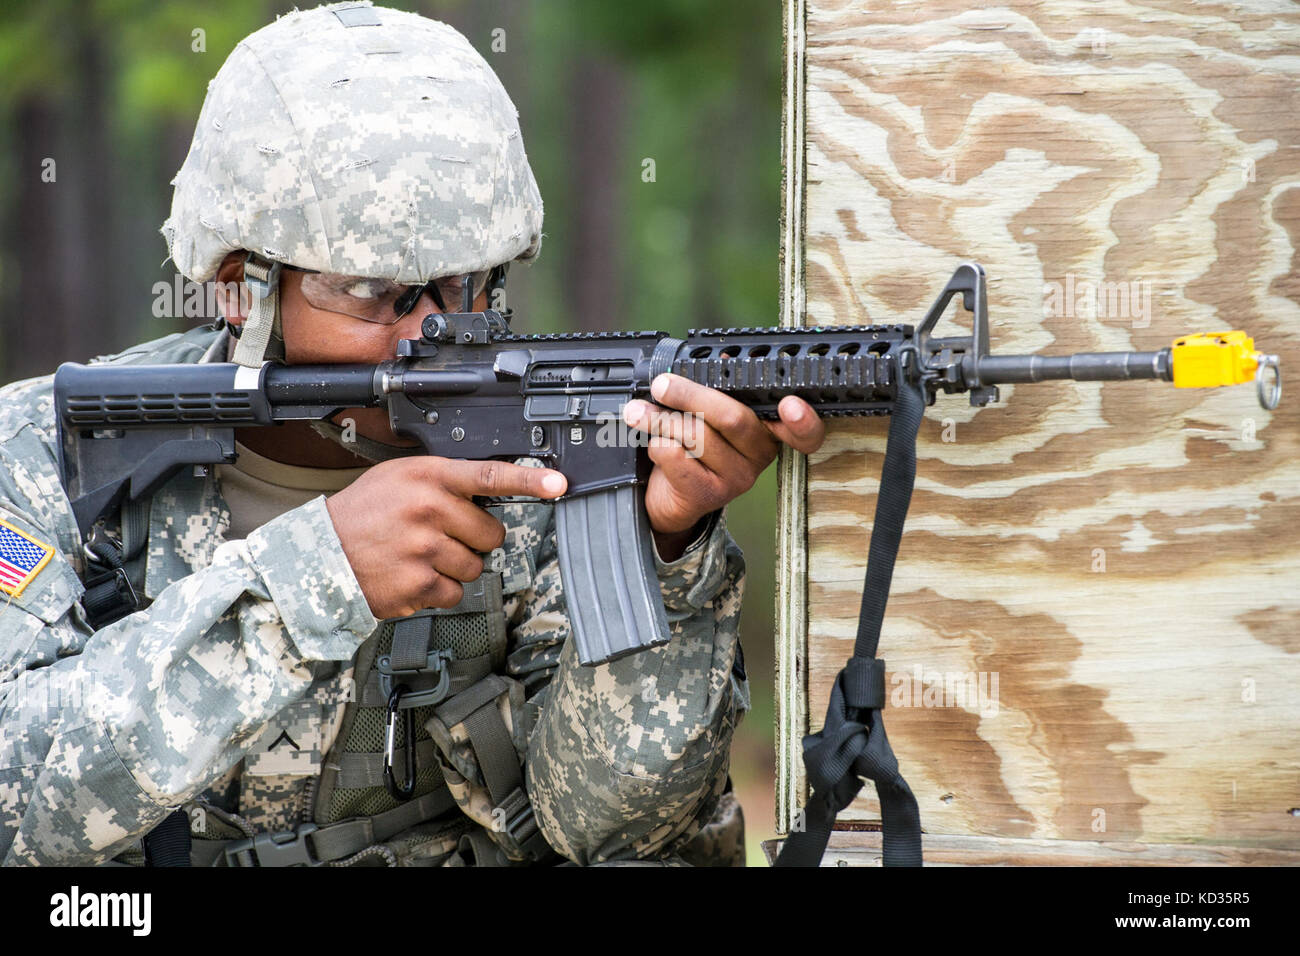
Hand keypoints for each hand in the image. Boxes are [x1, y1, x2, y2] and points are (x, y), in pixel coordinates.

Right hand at [326, 457, 565, 618]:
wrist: (320, 555)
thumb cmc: (363, 514)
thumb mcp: (400, 477)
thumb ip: (445, 480)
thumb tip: (490, 490)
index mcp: (429, 477)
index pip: (490, 474)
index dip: (530, 480)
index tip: (558, 483)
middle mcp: (430, 509)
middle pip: (491, 533)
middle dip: (473, 539)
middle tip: (440, 536)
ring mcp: (426, 549)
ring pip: (476, 566)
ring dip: (455, 567)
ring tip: (420, 556)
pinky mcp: (421, 584)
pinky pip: (456, 593)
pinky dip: (439, 590)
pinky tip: (412, 576)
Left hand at [622, 373, 825, 543]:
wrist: (671, 496)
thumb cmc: (694, 446)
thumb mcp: (708, 414)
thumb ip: (717, 387)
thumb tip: (719, 359)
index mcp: (769, 428)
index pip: (804, 432)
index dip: (803, 419)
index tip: (790, 404)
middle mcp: (761, 455)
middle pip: (732, 418)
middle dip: (689, 395)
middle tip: (661, 384)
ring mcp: (738, 478)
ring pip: (697, 435)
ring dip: (660, 419)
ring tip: (638, 412)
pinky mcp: (709, 494)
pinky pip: (676, 456)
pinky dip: (655, 443)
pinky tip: (653, 443)